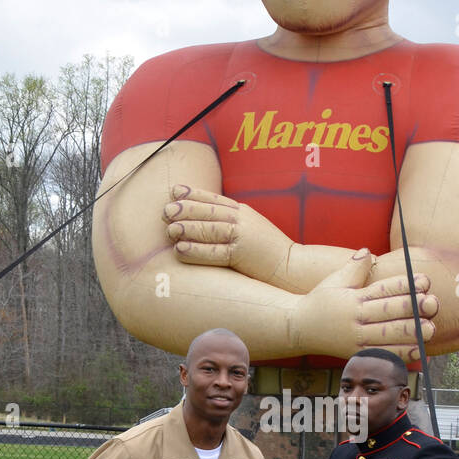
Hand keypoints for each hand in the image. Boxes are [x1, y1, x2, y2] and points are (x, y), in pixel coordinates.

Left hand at [163, 184, 291, 282]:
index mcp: (243, 212)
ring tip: (169, 229)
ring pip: (209, 228)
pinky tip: (180, 249)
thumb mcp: (253, 229)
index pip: (214, 199)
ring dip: (187, 228)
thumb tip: (209, 221)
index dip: (193, 193)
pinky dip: (196, 250)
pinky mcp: (242, 255)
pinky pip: (214, 252)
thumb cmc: (270, 252)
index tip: (174, 191)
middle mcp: (242, 220)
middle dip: (185, 209)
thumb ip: (234, 222)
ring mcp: (242, 236)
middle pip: (208, 211)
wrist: (293, 267)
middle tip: (165, 211)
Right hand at [293, 250, 437, 361]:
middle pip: (388, 314)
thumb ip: (353, 268)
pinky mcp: (356, 354)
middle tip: (433, 304)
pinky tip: (418, 350)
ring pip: (387, 337)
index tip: (424, 281)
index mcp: (353, 299)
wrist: (297, 328)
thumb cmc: (319, 301)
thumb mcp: (334, 281)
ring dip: (410, 334)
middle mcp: (355, 320)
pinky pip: (381, 355)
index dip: (405, 286)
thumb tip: (367, 252)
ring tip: (431, 329)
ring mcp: (356, 340)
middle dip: (412, 309)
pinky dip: (400, 354)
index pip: (382, 291)